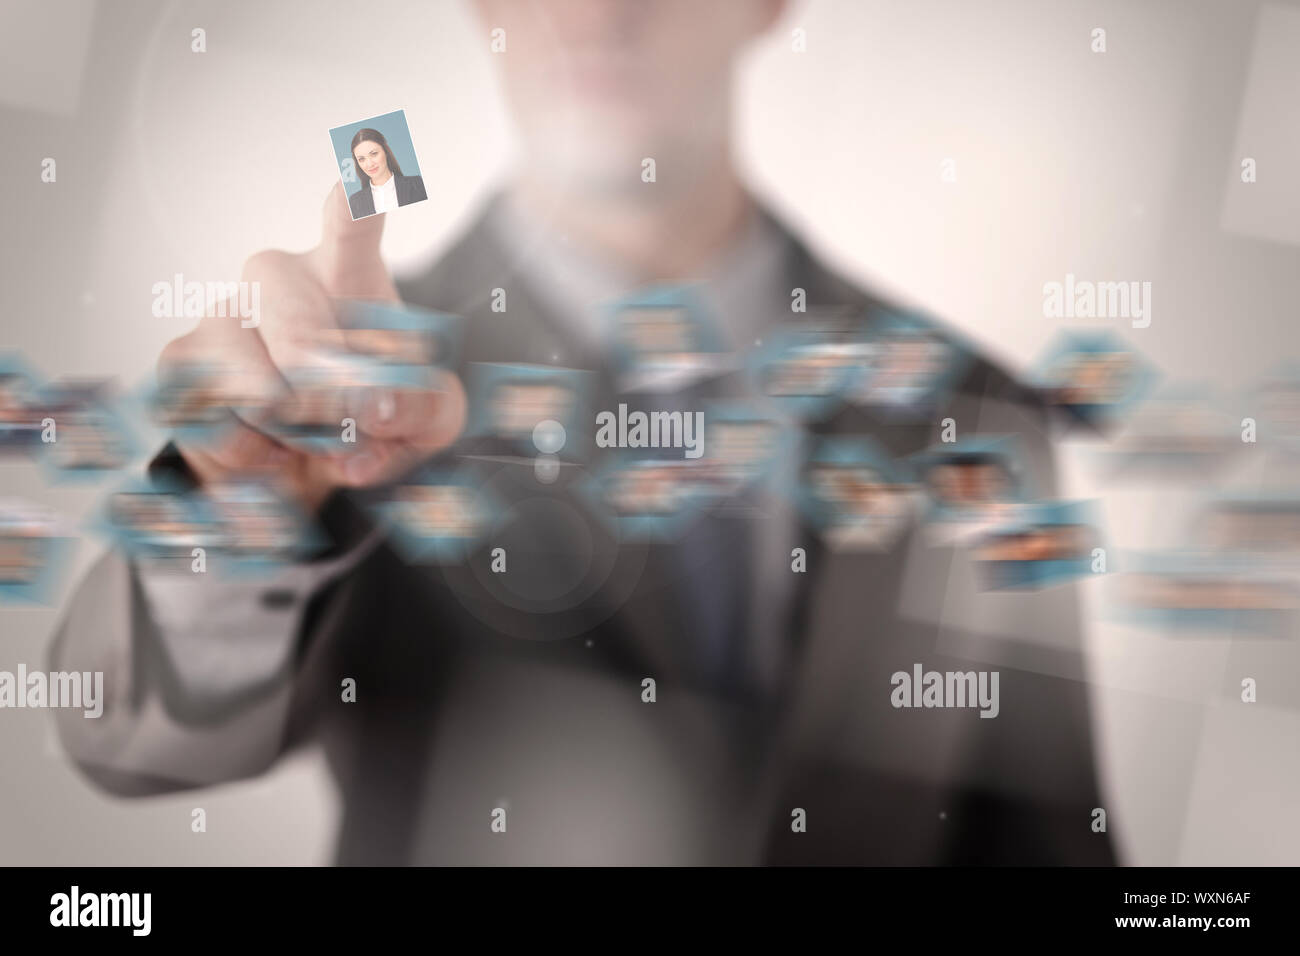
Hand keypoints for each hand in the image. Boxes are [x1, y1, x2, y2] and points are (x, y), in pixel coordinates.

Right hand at [160, 183, 466, 512]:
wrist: (311, 460)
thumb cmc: (373, 417)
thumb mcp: (428, 419)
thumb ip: (422, 409)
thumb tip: (377, 410)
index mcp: (348, 274)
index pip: (352, 223)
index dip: (358, 195)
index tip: (369, 160)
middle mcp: (279, 280)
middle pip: (301, 340)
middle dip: (330, 403)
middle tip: (348, 424)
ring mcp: (223, 315)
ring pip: (256, 389)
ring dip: (292, 433)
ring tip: (310, 435)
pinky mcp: (181, 361)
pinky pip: (215, 419)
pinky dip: (253, 454)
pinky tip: (271, 448)